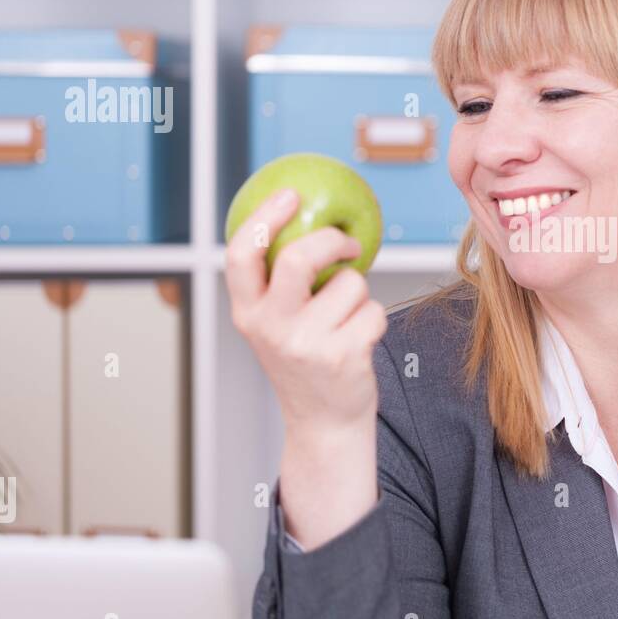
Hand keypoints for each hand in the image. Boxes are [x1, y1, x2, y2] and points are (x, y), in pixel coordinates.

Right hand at [224, 187, 387, 439]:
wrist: (324, 423)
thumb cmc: (305, 362)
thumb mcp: (275, 325)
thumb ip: (279, 284)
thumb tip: (307, 218)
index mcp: (247, 313)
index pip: (242, 254)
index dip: (265, 217)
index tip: (290, 195)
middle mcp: (270, 327)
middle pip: (299, 257)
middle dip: (332, 239)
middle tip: (348, 243)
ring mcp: (306, 344)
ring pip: (350, 283)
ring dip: (360, 293)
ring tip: (348, 318)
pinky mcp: (343, 356)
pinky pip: (374, 311)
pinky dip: (375, 319)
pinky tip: (360, 340)